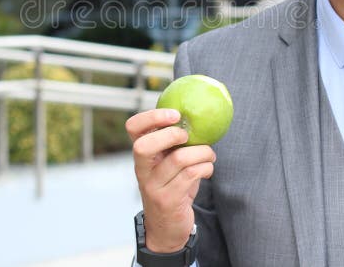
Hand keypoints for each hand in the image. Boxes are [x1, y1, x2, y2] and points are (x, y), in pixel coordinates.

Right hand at [126, 108, 215, 252]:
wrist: (166, 228)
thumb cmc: (172, 187)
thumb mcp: (168, 164)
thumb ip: (175, 144)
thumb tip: (199, 115)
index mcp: (142, 155)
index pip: (133, 128)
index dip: (151, 117)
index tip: (175, 114)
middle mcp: (143, 169)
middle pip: (145, 146)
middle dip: (171, 135)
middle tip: (187, 136)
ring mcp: (153, 186)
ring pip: (178, 159)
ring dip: (202, 152)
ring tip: (209, 154)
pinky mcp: (169, 200)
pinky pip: (191, 174)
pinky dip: (206, 167)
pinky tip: (208, 169)